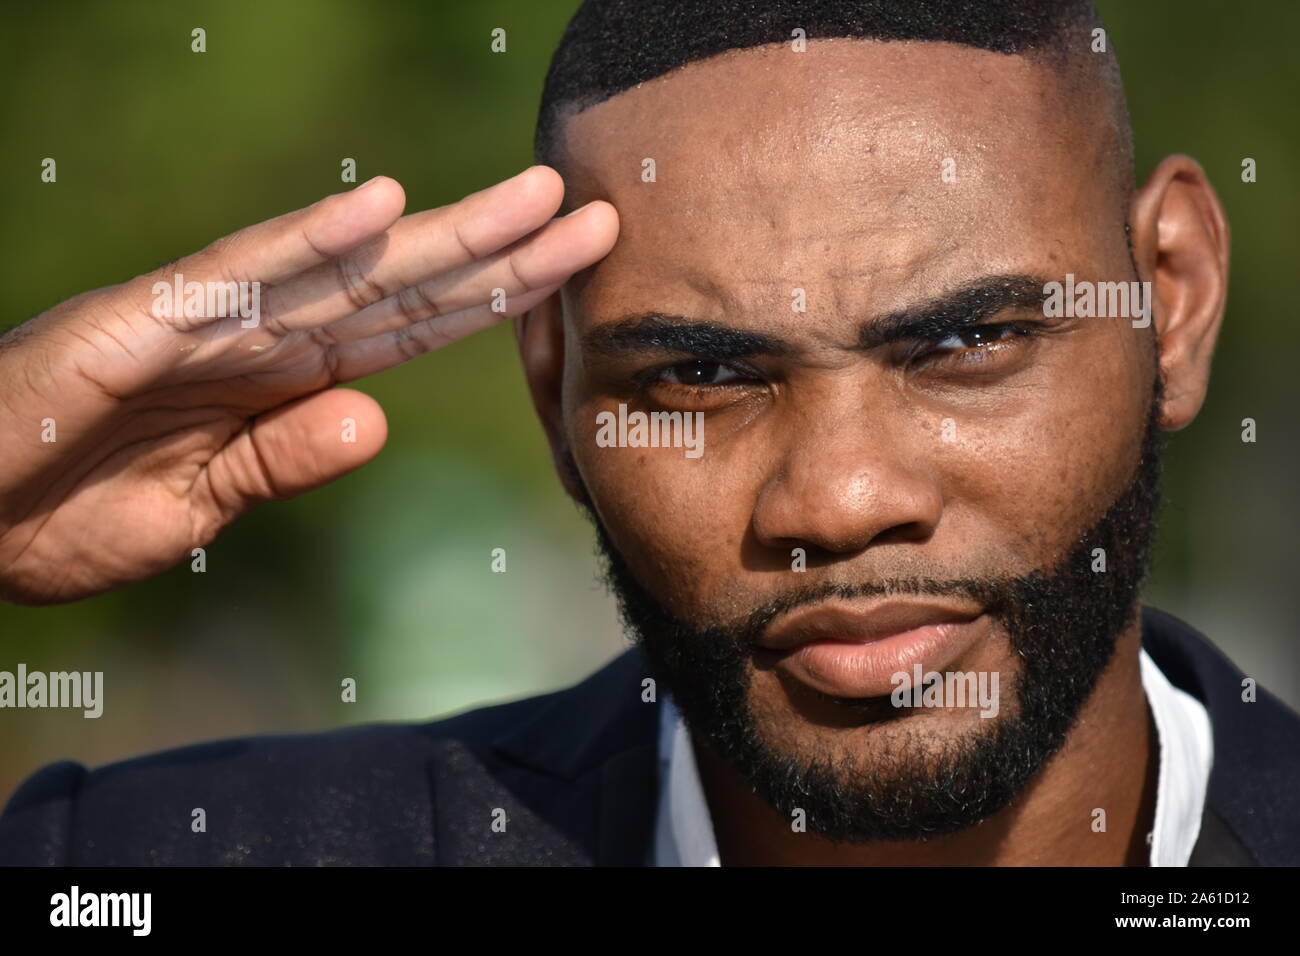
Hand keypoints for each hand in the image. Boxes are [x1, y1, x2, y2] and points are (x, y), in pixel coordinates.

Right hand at [0, 166, 616, 604]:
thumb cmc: (64, 513)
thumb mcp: (200, 509)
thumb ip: (287, 462)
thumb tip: (378, 422)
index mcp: (281, 379)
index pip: (414, 329)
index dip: (501, 297)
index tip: (580, 271)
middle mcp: (259, 335)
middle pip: (404, 285)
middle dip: (505, 252)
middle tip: (600, 212)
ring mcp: (203, 322)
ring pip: (343, 268)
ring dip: (441, 232)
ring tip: (533, 196)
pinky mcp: (134, 325)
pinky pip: (233, 282)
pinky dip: (302, 243)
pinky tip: (376, 210)